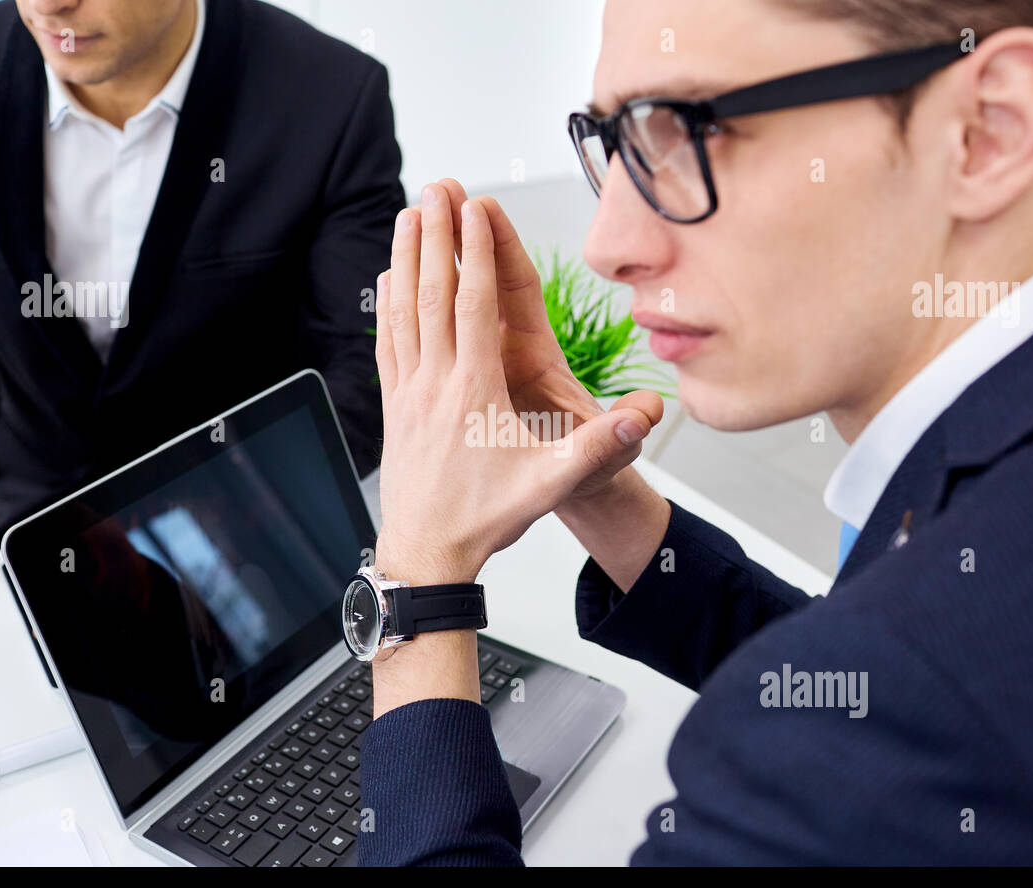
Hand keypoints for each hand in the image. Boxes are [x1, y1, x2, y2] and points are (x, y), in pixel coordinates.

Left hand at [372, 184, 661, 583]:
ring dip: (405, 258)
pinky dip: (389, 302)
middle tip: (434, 187)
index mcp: (474, 390)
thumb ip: (599, 448)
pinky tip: (388, 280)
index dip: (474, 251)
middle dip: (434, 235)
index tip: (472, 207)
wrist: (426, 555)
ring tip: (407, 214)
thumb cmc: (486, 519)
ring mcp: (408, 392)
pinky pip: (389, 340)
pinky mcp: (395, 406)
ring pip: (403, 310)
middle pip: (432, 293)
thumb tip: (643, 415)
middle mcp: (435, 382)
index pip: (473, 306)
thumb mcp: (551, 485)